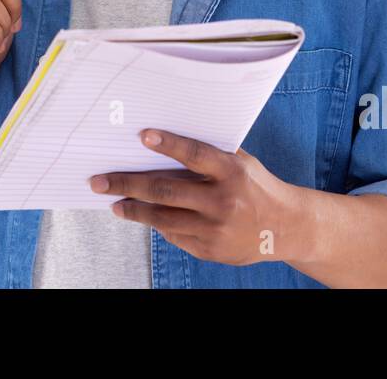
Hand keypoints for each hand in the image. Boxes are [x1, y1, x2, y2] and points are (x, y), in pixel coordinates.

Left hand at [90, 130, 291, 266]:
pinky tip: (145, 217)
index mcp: (232, 172)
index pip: (195, 154)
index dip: (168, 144)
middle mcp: (223, 201)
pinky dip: (159, 225)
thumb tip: (165, 142)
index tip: (142, 135)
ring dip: (134, 210)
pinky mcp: (210, 250)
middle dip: (127, 184)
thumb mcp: (241, 163)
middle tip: (99, 181)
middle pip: (166, 190)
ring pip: (163, 219)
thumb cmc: (256, 186)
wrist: (287, 227)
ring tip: (114, 203)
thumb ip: (210, 154)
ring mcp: (216, 229)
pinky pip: (175, 236)